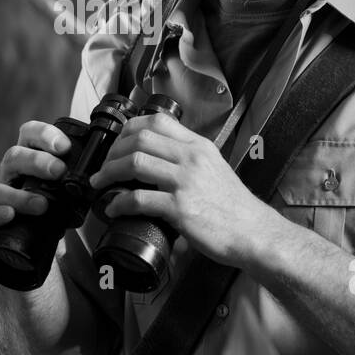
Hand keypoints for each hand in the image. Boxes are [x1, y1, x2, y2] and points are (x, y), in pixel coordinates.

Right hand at [0, 120, 69, 234]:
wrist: (37, 233)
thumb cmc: (52, 202)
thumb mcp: (66, 184)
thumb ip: (77, 174)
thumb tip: (102, 170)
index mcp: (27, 155)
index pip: (29, 133)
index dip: (45, 135)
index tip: (64, 147)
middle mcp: (8, 171)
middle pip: (14, 156)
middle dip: (37, 161)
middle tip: (59, 171)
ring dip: (21, 196)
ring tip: (42, 205)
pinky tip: (10, 215)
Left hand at [87, 112, 279, 265]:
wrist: (253, 232)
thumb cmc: (234, 207)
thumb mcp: (214, 168)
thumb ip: (189, 159)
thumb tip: (158, 161)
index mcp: (198, 146)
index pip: (157, 121)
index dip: (129, 128)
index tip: (118, 142)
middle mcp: (191, 158)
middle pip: (140, 138)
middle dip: (113, 151)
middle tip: (104, 165)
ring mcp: (186, 182)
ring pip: (135, 163)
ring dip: (109, 173)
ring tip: (101, 183)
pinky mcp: (181, 208)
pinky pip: (139, 199)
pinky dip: (119, 203)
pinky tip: (113, 210)